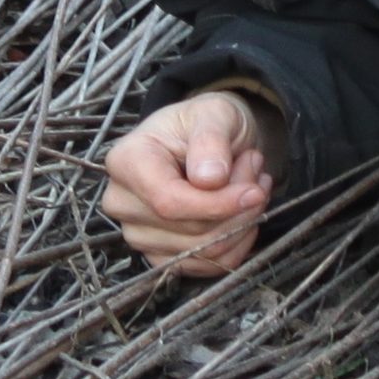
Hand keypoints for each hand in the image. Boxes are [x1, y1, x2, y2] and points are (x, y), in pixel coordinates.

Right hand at [100, 89, 284, 276]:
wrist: (207, 140)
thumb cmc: (205, 123)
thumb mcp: (214, 113)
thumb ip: (210, 140)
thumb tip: (209, 179)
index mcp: (126, 161)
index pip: (169, 202)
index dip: (217, 205)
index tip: (254, 192)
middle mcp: (122, 201)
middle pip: (190, 230)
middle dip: (237, 207)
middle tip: (255, 172)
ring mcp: (137, 233)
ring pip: (204, 250)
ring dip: (242, 221)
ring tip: (251, 185)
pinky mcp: (159, 255)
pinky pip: (208, 264)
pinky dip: (237, 241)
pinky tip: (242, 212)